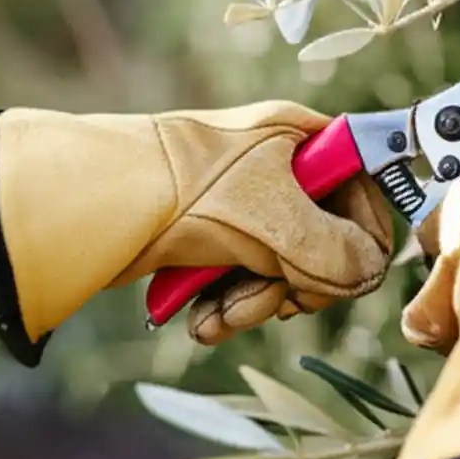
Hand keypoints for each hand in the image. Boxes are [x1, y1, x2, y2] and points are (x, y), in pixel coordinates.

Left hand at [0, 100, 392, 364]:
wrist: (92, 204)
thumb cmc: (186, 192)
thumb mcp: (278, 225)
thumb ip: (341, 255)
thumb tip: (366, 275)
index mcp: (300, 138)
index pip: (364, 187)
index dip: (361, 238)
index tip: (341, 275)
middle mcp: (277, 165)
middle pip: (325, 239)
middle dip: (297, 286)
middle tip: (277, 303)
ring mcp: (243, 201)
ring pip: (282, 268)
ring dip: (255, 305)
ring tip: (220, 317)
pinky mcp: (211, 234)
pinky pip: (242, 279)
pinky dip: (227, 306)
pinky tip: (202, 320)